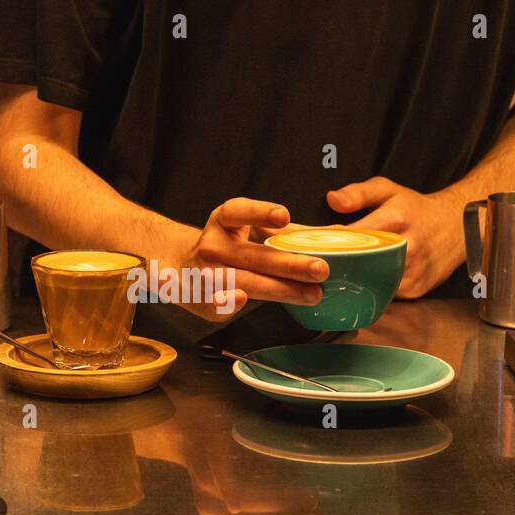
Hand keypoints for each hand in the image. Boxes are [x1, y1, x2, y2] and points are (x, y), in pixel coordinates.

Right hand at [174, 197, 327, 320]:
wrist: (177, 267)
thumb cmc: (227, 247)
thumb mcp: (249, 230)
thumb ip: (287, 234)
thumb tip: (336, 235)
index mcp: (224, 222)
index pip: (239, 212)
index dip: (260, 212)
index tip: (284, 216)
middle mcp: (213, 245)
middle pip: (253, 255)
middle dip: (290, 264)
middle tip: (321, 269)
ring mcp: (205, 273)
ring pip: (244, 281)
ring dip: (279, 289)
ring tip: (311, 294)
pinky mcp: (201, 299)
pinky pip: (216, 302)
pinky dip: (226, 302)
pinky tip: (241, 300)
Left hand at [327, 177, 464, 297]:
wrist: (457, 227)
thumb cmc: (417, 209)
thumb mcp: (389, 190)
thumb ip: (358, 193)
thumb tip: (332, 200)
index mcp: (395, 220)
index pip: (352, 235)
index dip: (328, 242)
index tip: (311, 245)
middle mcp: (405, 248)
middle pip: (358, 264)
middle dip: (336, 266)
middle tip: (317, 265)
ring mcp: (411, 273)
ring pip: (369, 284)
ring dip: (350, 281)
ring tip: (334, 275)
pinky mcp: (414, 290)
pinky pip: (383, 294)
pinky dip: (369, 289)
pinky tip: (359, 282)